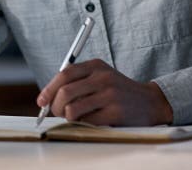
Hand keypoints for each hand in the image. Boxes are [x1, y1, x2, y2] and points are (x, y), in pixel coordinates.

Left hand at [36, 59, 172, 125]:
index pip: (64, 74)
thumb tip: (48, 97)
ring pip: (73, 109)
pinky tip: (92, 120)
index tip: (41, 101)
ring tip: (76, 117)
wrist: (150, 102)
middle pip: (65, 92)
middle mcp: (102, 77)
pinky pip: (87, 122)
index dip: (49, 89)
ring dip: (68, 117)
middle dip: (56, 106)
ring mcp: (109, 94)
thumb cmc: (117, 91)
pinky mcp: (115, 112)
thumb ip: (77, 81)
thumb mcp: (100, 76)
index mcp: (96, 65)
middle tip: (58, 113)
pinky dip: (84, 124)